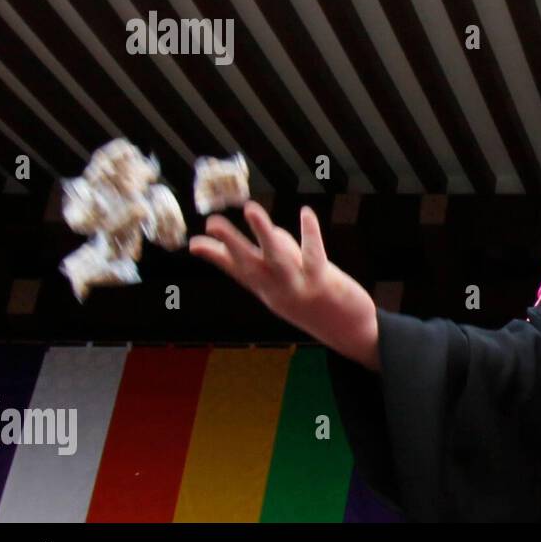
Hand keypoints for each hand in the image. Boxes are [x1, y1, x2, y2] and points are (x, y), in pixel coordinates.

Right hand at [188, 202, 380, 369]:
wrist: (348, 332)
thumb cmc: (315, 303)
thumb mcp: (287, 286)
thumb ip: (275, 260)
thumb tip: (268, 233)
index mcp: (267, 290)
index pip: (236, 270)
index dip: (215, 256)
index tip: (192, 242)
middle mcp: (277, 289)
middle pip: (250, 263)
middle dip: (231, 242)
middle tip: (211, 221)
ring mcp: (299, 286)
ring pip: (277, 257)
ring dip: (264, 232)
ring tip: (250, 209)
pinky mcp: (323, 282)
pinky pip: (313, 255)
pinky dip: (309, 233)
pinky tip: (306, 213)